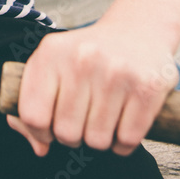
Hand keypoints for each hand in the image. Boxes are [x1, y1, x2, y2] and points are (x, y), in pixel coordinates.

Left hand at [6, 22, 178, 156]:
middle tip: (83, 115)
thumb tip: (40, 148)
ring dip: (100, 137)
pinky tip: (123, 117)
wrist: (137, 30)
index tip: (50, 127)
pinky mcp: (147, 88)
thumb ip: (32, 105)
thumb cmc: (88, 55)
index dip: (40, 132)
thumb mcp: (52, 64)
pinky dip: (124, 140)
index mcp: (52, 51)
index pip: (33, 116)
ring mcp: (116, 72)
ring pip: (97, 142)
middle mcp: (83, 59)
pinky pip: (127, 141)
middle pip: (66, 134)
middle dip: (74, 135)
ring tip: (104, 112)